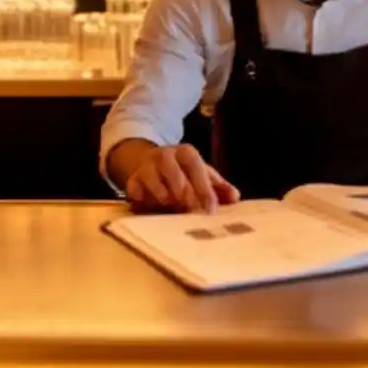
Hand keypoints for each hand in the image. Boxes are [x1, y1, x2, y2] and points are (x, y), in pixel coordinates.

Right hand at [125, 144, 240, 213]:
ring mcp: (146, 168)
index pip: (197, 168)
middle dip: (186, 197)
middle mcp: (164, 156)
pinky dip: (146, 205)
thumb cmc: (184, 173)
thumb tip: (235, 197)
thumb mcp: (203, 175)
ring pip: (156, 185)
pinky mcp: (132, 182)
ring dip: (167, 201)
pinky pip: (137, 195)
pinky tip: (153, 211)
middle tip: (193, 214)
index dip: (204, 190)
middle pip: (175, 176)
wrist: (151, 164)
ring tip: (174, 211)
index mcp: (186, 153)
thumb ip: (220, 187)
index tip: (211, 210)